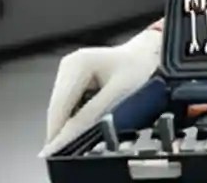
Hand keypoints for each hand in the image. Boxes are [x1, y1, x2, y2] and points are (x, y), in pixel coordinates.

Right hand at [40, 28, 162, 156]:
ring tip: (86, 136)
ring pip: (63, 107)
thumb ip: (88, 118)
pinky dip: (77, 115)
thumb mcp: (116, 96)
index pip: (58, 107)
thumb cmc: (139, 69)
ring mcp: (71, 70)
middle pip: (58, 108)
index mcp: (77, 64)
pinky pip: (70, 103)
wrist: (151, 54)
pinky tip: (90, 121)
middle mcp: (69, 64)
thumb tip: (63, 139)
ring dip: (70, 123)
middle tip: (71, 150)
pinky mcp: (75, 78)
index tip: (55, 153)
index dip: (56, 132)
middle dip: (63, 129)